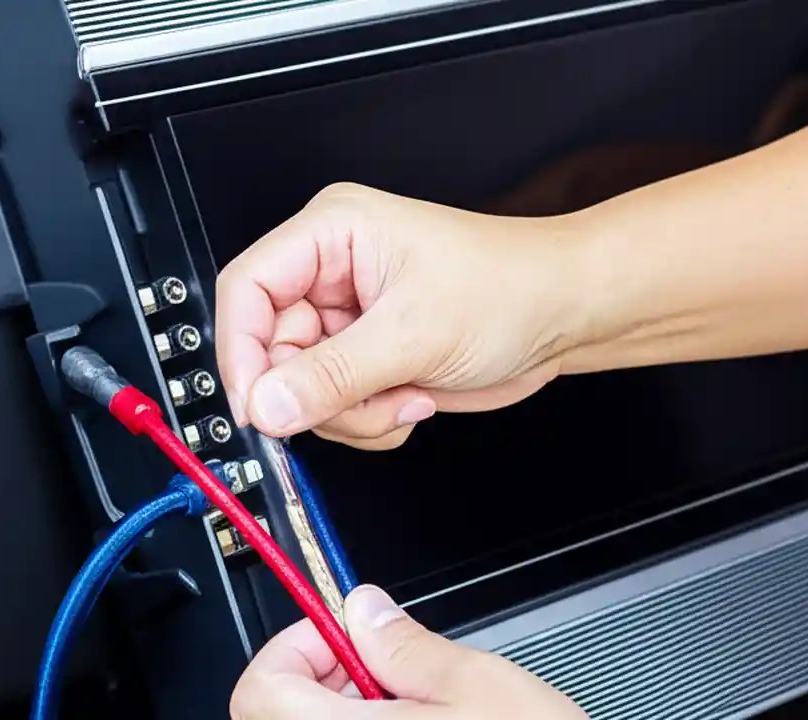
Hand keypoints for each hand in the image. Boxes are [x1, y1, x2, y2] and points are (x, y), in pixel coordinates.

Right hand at [215, 183, 589, 449]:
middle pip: (271, 351)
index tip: (258, 403)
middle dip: (317, 394)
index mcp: (332, 234)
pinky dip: (368, 421)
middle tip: (363, 404)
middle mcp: (331, 274)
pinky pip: (333, 408)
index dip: (241, 350)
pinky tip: (412, 399)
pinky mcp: (366, 359)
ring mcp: (348, 321)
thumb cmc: (511, 285)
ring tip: (404, 395)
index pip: (247, 289)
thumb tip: (268, 405)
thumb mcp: (415, 333)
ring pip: (301, 390)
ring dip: (350, 414)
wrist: (565, 315)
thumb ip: (334, 375)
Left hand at [229, 585, 587, 718]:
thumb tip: (366, 612)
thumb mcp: (480, 685)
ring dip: (349, 714)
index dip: (295, 647)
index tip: (343, 636)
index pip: (258, 688)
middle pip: (277, 716)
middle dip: (328, 677)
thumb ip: (407, 644)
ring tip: (418, 709)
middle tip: (387, 668)